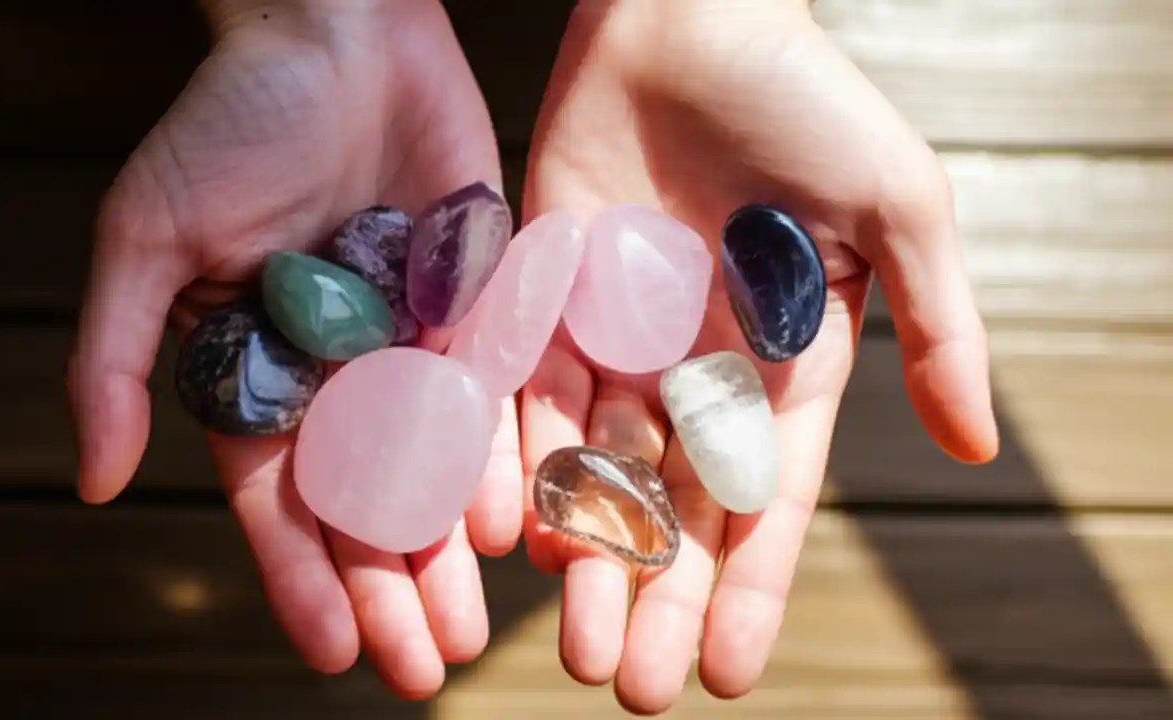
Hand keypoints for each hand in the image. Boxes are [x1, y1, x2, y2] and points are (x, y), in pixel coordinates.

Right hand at [66, 0, 523, 697]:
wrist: (338, 29)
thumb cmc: (231, 121)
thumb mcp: (146, 234)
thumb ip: (117, 357)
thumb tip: (88, 484)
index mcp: (261, 372)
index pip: (280, 500)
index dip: (303, 578)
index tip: (336, 651)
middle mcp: (343, 374)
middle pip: (370, 506)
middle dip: (393, 589)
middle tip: (425, 666)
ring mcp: (415, 344)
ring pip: (439, 471)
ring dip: (454, 552)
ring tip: (475, 625)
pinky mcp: (481, 302)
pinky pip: (499, 396)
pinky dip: (508, 459)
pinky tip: (522, 520)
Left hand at [520, 0, 998, 712]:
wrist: (687, 14)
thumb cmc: (805, 97)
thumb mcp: (897, 207)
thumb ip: (937, 323)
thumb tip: (978, 445)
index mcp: (784, 360)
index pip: (768, 494)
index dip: (753, 584)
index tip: (734, 672)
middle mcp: (699, 365)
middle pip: (678, 506)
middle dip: (662, 598)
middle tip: (638, 689)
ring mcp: (618, 340)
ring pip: (599, 471)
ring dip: (591, 560)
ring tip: (580, 647)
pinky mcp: (546, 302)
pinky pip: (525, 401)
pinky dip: (519, 468)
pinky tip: (517, 540)